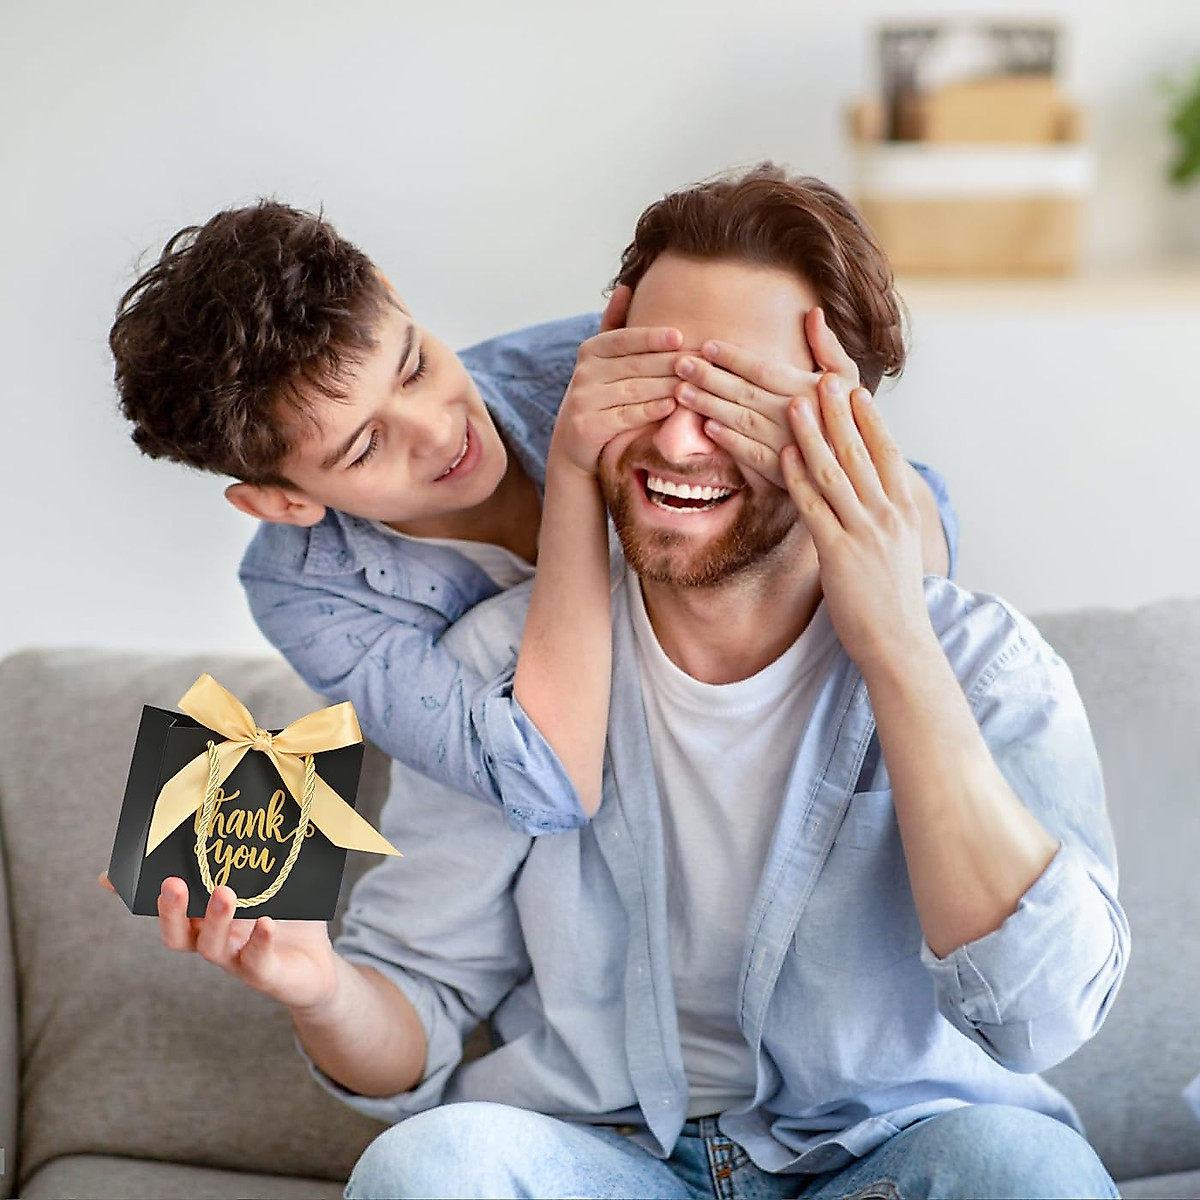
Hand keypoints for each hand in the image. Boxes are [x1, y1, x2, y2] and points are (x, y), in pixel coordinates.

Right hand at [99, 871, 338, 1012]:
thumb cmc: (287, 918)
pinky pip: (255, 960)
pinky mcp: (265, 973)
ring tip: (224, 893)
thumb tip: (241, 816)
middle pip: (178, 934)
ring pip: (212, 947)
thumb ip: (252, 861)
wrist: (317, 966)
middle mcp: (214, 941)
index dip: (138, 896)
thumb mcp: (269, 887)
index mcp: (206, 919)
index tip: (111, 877)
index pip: (166, 909)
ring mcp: (236, 959)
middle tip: (173, 883)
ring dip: (216, 919)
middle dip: (171, 909)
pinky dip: (258, 941)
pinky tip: (265, 922)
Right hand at [549, 286, 681, 476]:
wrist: (575, 441)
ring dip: (667, 386)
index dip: (651, 337)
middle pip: (635, 365)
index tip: (680, 336)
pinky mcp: (589, 426)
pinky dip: (650, 410)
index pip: (624, 339)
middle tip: (700, 362)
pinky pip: (626, 415)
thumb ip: (614, 325)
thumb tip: (625, 287)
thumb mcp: (602, 358)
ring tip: (694, 384)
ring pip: (634, 389)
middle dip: (669, 363)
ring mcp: (585, 400)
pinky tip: (671, 405)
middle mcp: (585, 372)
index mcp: (590, 350)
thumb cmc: (601, 393)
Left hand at [672, 306, 858, 487]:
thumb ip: (829, 347)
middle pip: (745, 392)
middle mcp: (797, 414)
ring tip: (681, 392)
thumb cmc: (849, 417)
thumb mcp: (848, 379)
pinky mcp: (781, 470)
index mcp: (810, 388)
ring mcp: (787, 443)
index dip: (733, 358)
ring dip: (709, 406)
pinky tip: (706, 427)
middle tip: (680, 364)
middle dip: (709, 377)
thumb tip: (813, 313)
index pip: (763, 369)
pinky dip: (727, 440)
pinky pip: (749, 453)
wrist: (855, 470)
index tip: (706, 346)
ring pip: (740, 420)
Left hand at [779, 374, 935, 676]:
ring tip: (794, 402)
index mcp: (903, 510)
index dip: (869, 416)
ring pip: (836, 471)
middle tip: (821, 374)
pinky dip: (798, 477)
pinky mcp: (839, 553)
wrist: (900, 645)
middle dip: (838, 410)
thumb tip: (866, 494)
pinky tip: (782, 454)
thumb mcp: (895, 549)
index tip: (853, 385)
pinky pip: (815, 507)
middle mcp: (888, 514)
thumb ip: (881, 516)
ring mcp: (865, 532)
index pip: (887, 451)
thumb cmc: (891, 600)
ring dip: (813, 433)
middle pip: (860, 450)